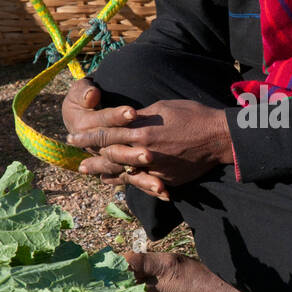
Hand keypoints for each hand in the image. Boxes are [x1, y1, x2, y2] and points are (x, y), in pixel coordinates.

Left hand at [66, 89, 233, 196]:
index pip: (106, 134)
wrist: (219, 137)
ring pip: (124, 173)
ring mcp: (155, 169)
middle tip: (78, 165)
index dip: (88, 137)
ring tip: (93, 176)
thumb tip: (124, 119)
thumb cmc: (192, 116)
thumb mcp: (163, 107)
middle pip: (110, 158)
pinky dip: (130, 183)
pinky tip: (120, 183)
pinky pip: (144, 183)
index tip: (73, 138)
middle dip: (93, 161)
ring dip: (107, 174)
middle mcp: (144, 152)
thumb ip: (140, 116)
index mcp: (141, 131)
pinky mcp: (167, 179)